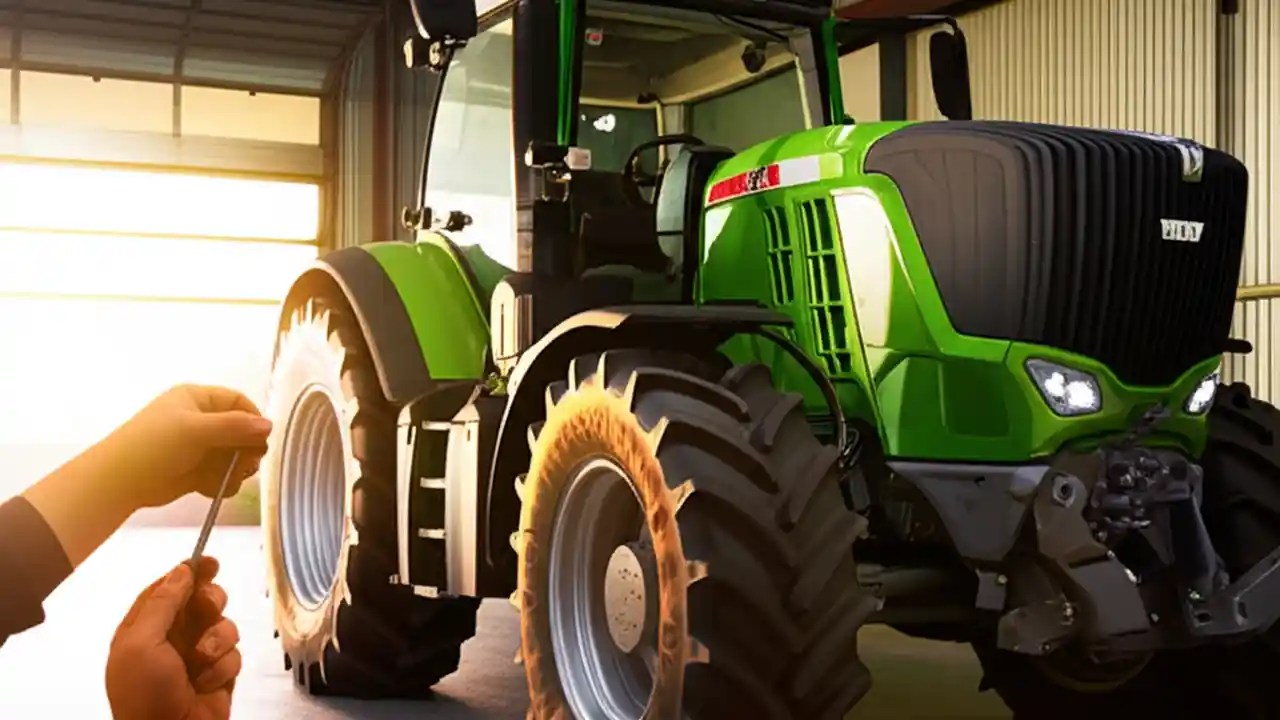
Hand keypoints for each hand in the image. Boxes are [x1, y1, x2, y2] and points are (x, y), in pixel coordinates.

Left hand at [97, 385, 271, 509]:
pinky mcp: (194, 471)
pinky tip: (212, 489)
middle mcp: (199, 420)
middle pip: (239, 432)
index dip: (253, 419)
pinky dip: (221, 483)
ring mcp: (197, 447)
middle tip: (246, 465)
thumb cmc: (155, 445)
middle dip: (245, 450)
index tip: (260, 440)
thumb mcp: (196, 429)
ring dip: (234, 470)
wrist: (119, 481)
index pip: (237, 402)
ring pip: (232, 456)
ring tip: (226, 480)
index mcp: (197, 399)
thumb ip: (235, 427)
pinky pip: (220, 475)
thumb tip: (268, 425)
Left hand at [107, 558, 241, 719]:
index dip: (187, 573)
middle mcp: (169, 640)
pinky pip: (233, 654)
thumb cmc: (145, 692)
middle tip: (209, 609)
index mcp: (141, 630)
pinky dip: (223, 666)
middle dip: (209, 602)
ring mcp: (196, 658)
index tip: (209, 561)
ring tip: (203, 660)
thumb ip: (162, 603)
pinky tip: (209, 682)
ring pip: (222, 626)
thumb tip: (181, 570)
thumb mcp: (141, 643)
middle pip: (199, 602)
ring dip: (217, 640)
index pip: (165, 590)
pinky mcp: (219, 674)